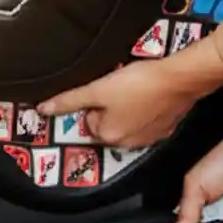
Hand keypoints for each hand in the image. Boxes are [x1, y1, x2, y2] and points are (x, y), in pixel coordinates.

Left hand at [37, 41, 222, 147]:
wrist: (180, 79)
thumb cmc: (138, 83)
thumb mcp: (98, 88)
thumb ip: (69, 100)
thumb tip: (42, 109)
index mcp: (108, 136)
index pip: (89, 121)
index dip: (94, 103)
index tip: (104, 89)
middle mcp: (127, 143)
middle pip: (108, 124)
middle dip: (111, 108)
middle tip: (119, 87)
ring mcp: (149, 138)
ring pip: (129, 123)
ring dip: (129, 109)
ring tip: (135, 89)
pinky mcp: (166, 129)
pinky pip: (148, 121)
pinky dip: (147, 111)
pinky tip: (151, 95)